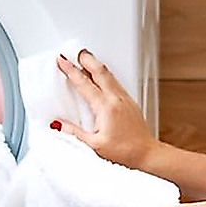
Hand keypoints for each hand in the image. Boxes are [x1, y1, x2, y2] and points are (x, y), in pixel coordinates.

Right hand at [54, 50, 158, 170]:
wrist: (147, 154)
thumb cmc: (125, 152)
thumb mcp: (95, 145)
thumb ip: (74, 133)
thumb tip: (58, 125)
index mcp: (106, 107)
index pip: (84, 83)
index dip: (71, 70)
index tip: (62, 61)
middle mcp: (117, 99)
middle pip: (100, 71)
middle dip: (86, 59)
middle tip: (75, 52)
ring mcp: (125, 100)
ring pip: (109, 75)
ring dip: (96, 65)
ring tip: (86, 59)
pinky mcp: (130, 103)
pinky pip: (116, 83)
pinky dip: (105, 75)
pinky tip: (102, 78)